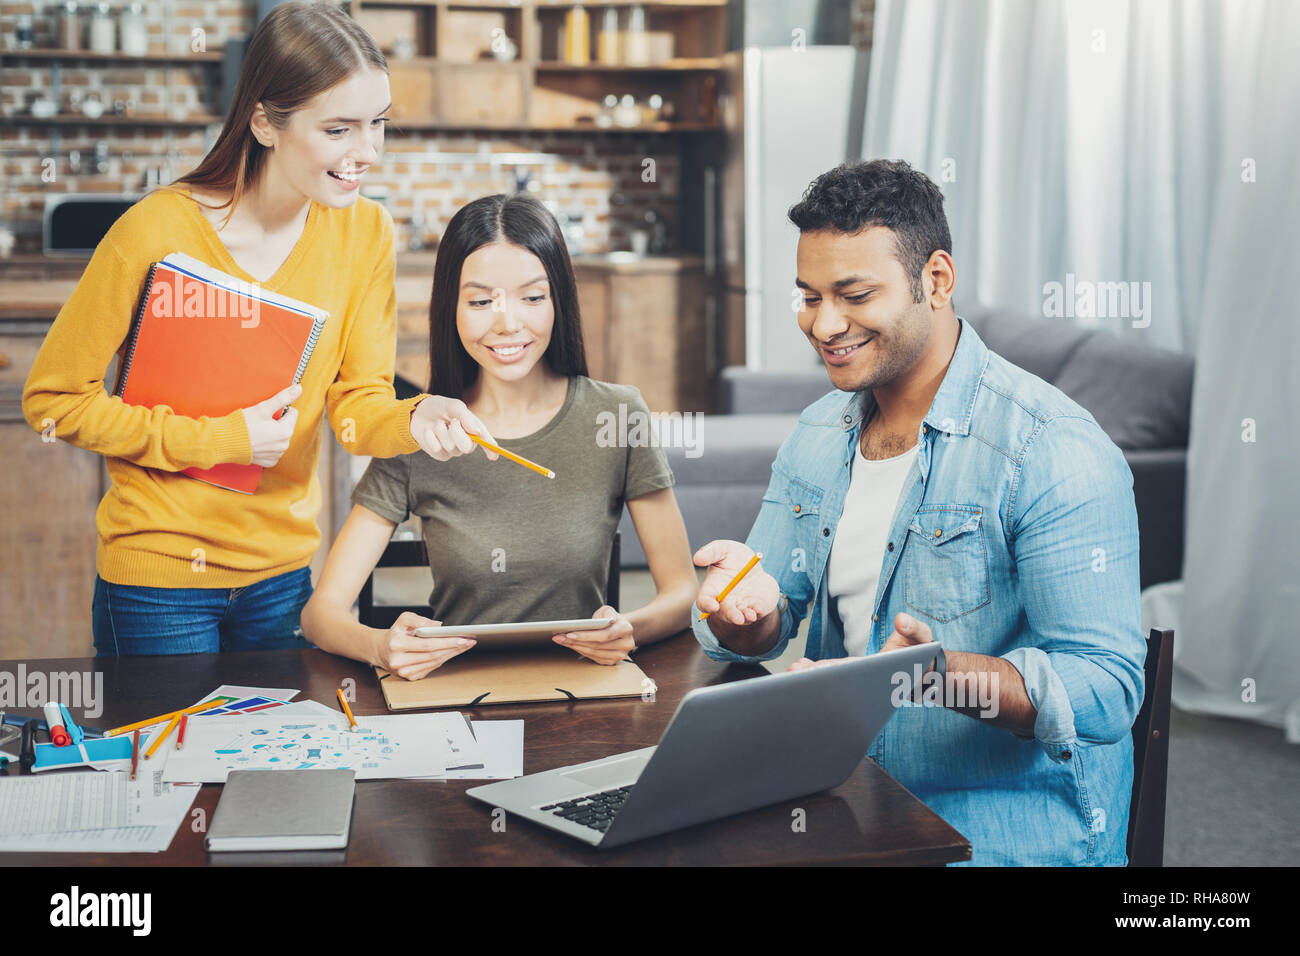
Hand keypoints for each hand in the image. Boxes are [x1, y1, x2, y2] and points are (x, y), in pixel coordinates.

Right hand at [242, 383, 300, 466]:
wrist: (224, 443)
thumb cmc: (243, 425)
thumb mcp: (263, 408)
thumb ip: (283, 398)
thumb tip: (298, 388)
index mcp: (286, 431)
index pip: (292, 413)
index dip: (280, 410)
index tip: (267, 412)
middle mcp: (284, 445)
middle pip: (287, 426)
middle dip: (277, 422)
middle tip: (261, 422)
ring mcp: (277, 454)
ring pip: (280, 438)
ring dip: (272, 433)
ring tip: (258, 431)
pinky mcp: (269, 461)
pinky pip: (273, 450)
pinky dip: (267, 445)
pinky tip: (257, 441)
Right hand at [373, 611, 474, 680]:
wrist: (381, 650)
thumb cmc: (396, 633)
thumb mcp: (404, 619)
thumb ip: (420, 619)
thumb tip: (438, 626)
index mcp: (396, 644)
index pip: (428, 645)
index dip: (447, 642)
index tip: (463, 638)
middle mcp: (399, 661)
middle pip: (433, 655)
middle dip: (454, 648)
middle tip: (469, 641)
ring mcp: (404, 672)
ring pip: (434, 663)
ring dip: (451, 654)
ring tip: (464, 645)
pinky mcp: (410, 677)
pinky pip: (431, 668)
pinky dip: (443, 659)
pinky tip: (452, 652)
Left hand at [410, 396, 499, 461]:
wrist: (419, 412)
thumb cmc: (440, 407)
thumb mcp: (453, 406)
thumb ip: (465, 417)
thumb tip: (477, 432)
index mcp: (474, 429)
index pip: (485, 440)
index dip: (490, 448)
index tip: (494, 455)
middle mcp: (466, 442)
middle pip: (467, 447)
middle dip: (458, 433)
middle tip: (452, 421)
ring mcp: (453, 450)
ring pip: (450, 446)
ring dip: (441, 431)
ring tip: (438, 422)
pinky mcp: (440, 454)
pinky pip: (437, 450)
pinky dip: (431, 438)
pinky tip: (428, 431)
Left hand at [553, 606, 633, 665]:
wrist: (618, 628)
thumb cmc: (610, 618)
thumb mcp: (608, 610)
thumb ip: (606, 612)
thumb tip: (602, 620)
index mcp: (626, 629)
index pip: (604, 635)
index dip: (586, 636)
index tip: (570, 633)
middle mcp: (626, 644)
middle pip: (597, 645)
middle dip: (576, 641)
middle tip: (560, 637)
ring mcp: (620, 655)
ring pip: (594, 653)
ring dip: (575, 647)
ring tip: (561, 640)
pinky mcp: (612, 661)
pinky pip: (594, 658)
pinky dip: (581, 651)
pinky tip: (571, 646)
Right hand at [692, 540, 779, 625]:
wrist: (756, 564)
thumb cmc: (735, 558)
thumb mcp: (723, 549)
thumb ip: (711, 552)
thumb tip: (697, 558)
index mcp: (713, 589)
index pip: (704, 601)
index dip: (707, 605)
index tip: (713, 605)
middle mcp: (726, 602)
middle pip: (725, 613)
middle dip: (731, 616)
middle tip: (737, 617)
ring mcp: (741, 607)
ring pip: (741, 617)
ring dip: (745, 617)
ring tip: (750, 615)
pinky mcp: (757, 608)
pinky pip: (758, 612)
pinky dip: (759, 611)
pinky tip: (759, 608)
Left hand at [786, 613, 934, 672]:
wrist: (921, 670)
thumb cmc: (920, 654)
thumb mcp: (923, 638)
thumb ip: (914, 629)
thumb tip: (901, 620)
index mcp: (880, 672)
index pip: (854, 672)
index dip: (835, 671)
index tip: (817, 671)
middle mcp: (866, 679)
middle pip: (838, 678)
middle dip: (816, 676)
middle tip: (794, 673)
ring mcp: (858, 678)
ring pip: (833, 678)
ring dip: (812, 675)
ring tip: (793, 670)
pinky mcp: (854, 675)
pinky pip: (834, 673)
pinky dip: (817, 670)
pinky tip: (801, 668)